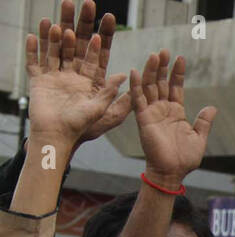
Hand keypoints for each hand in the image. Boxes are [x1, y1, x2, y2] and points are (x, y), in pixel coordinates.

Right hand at [25, 20, 124, 152]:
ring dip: (52, 39)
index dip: (95, 48)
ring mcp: (54, 78)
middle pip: (72, 51)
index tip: (97, 35)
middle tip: (72, 24)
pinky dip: (32, 50)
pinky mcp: (39, 81)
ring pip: (53, 53)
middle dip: (72, 36)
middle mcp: (71, 77)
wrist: (57, 136)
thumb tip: (124, 75)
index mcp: (88, 83)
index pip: (92, 61)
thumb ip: (109, 92)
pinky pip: (34, 63)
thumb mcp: (100, 110)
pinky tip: (31, 37)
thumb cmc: (81, 127)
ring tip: (52, 24)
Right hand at [130, 51, 215, 189]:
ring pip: (149, 87)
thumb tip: (212, 107)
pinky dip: (136, 85)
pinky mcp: (143, 119)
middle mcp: (163, 109)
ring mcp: (152, 113)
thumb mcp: (199, 138)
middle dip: (163, 67)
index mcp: (176, 112)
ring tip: (154, 55)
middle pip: (161, 83)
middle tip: (164, 50)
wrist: (172, 172)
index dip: (177, 73)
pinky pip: (137, 99)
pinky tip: (134, 71)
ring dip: (151, 71)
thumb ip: (204, 122)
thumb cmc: (185, 159)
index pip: (175, 87)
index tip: (180, 58)